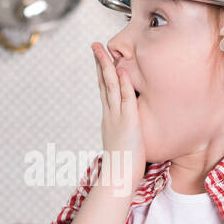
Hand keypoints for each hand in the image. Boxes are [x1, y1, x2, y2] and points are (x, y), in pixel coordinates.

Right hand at [92, 41, 145, 195]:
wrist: (118, 179)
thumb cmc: (123, 164)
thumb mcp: (123, 141)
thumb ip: (123, 129)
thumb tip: (128, 125)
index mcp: (109, 117)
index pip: (104, 90)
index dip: (101, 72)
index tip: (100, 56)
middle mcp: (110, 114)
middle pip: (102, 83)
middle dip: (99, 63)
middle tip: (94, 45)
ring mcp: (117, 117)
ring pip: (109, 87)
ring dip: (107, 66)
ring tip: (104, 49)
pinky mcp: (128, 123)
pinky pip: (125, 100)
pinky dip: (122, 84)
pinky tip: (121, 70)